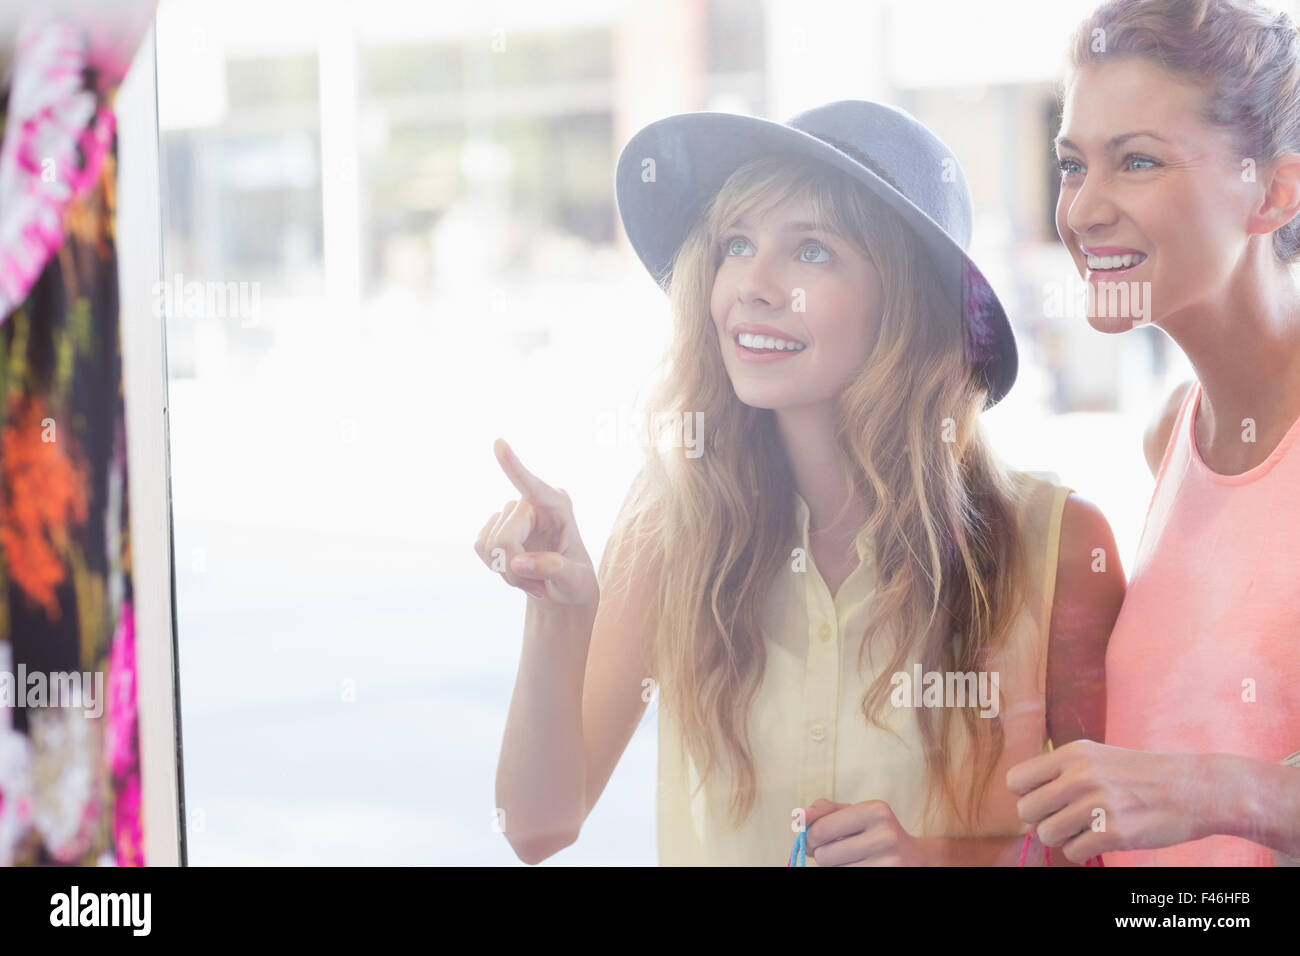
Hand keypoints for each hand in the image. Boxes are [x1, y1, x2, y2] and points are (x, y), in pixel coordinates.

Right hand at [473, 439, 598, 609]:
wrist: (562, 589)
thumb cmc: (575, 582)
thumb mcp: (575, 581)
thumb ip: (553, 569)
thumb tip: (517, 561)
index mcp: (558, 505)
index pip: (533, 486)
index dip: (514, 466)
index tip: (499, 443)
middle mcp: (532, 503)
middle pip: (505, 536)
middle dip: (512, 568)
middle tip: (534, 587)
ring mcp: (511, 513)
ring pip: (490, 545)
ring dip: (506, 572)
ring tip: (531, 580)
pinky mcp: (495, 525)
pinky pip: (481, 547)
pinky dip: (495, 568)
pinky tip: (516, 572)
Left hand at [801, 798, 927, 865]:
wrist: (914, 857)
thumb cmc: (874, 831)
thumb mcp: (854, 812)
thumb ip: (824, 810)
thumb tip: (798, 817)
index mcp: (875, 810)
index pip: (820, 829)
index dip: (810, 837)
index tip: (815, 839)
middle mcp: (885, 835)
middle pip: (824, 855)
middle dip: (822, 854)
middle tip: (835, 850)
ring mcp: (889, 862)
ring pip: (833, 871)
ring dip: (835, 866)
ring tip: (852, 857)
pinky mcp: (887, 877)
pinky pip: (847, 878)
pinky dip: (847, 872)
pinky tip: (861, 866)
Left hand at [1007, 739, 1210, 861]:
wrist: (1194, 788)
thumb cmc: (1140, 775)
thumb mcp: (1096, 758)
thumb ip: (1060, 775)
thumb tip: (1025, 807)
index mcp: (1071, 754)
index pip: (1016, 780)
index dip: (1026, 795)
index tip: (1046, 801)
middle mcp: (1080, 776)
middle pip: (1026, 811)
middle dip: (1041, 820)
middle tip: (1065, 820)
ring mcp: (1097, 805)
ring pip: (1046, 835)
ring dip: (1063, 838)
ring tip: (1086, 829)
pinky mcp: (1114, 833)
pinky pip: (1073, 852)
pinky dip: (1083, 851)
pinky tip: (1101, 839)